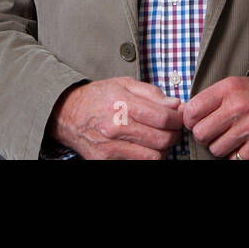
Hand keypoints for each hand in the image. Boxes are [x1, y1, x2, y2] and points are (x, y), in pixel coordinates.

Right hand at [47, 77, 184, 159]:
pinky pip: (138, 163)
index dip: (178, 119)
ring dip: (163, 148)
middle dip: (174, 134)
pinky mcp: (106, 160)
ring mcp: (111, 147)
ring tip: (160, 138)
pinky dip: (147, 156)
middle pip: (162, 139)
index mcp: (122, 104)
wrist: (68, 114)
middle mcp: (116, 127)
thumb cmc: (98, 97)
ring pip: (154, 156)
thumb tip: (175, 104)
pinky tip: (145, 146)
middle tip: (173, 129)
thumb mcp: (124, 84)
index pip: (163, 118)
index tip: (180, 117)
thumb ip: (152, 93)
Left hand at [183, 76, 248, 159]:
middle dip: (204, 136)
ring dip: (220, 146)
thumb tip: (184, 115)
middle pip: (201, 134)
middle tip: (213, 131)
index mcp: (228, 89)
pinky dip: (235, 155)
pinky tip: (242, 143)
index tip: (196, 121)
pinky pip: (232, 159)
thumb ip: (210, 98)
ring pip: (215, 149)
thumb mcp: (233, 85)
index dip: (190, 120)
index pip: (192, 111)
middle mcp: (238, 107)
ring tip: (230, 136)